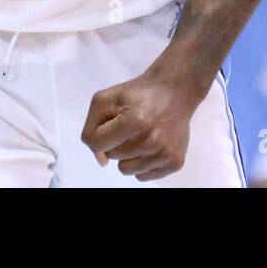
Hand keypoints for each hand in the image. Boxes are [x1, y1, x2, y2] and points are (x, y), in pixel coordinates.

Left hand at [81, 69, 198, 180]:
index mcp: (133, 122)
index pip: (96, 144)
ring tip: (141, 135)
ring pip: (126, 170)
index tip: (111, 121)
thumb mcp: (104, 100)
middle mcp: (151, 141)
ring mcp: (164, 153)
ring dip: (128, 155)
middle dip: (116, 141)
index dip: (99, 133)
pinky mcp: (175, 162)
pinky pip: (143, 176)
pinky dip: (142, 162)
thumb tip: (102, 161)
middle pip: (112, 157)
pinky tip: (151, 144)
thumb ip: (91, 130)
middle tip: (131, 124)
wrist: (174, 90)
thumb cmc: (137, 94)